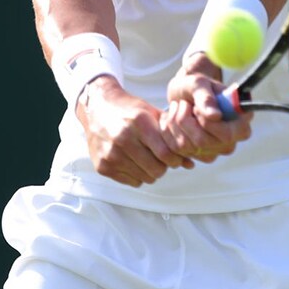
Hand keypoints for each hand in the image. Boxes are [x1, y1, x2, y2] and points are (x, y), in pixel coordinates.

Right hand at [76, 77, 195, 187]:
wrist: (97, 107)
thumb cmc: (129, 110)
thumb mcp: (152, 114)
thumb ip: (171, 136)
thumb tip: (191, 163)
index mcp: (139, 123)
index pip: (166, 153)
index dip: (175, 159)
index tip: (174, 158)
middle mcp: (123, 138)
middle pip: (156, 169)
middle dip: (163, 167)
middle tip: (160, 160)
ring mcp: (111, 154)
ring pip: (145, 178)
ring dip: (150, 172)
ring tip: (146, 159)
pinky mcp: (103, 166)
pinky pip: (131, 181)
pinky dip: (137, 175)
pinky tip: (133, 161)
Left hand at [160, 52, 253, 163]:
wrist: (185, 92)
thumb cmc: (196, 85)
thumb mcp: (199, 84)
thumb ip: (206, 98)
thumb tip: (215, 116)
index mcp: (240, 121)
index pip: (227, 135)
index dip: (207, 124)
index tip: (196, 107)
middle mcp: (231, 141)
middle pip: (202, 142)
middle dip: (185, 120)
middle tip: (183, 104)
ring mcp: (214, 151)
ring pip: (186, 146)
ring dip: (174, 123)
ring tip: (178, 108)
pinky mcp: (197, 155)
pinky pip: (176, 150)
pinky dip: (168, 131)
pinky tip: (172, 118)